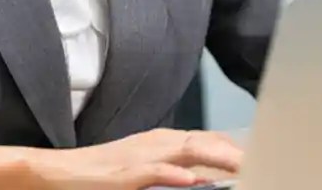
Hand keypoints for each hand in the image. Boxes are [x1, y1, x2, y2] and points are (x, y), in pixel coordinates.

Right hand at [37, 128, 241, 188]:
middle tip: (264, 164)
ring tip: (244, 168)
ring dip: (217, 158)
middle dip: (236, 153)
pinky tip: (192, 180)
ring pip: (188, 150)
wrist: (56, 174)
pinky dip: (174, 174)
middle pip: (206, 142)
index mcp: (161, 141)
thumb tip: (200, 180)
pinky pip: (154, 171)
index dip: (235, 148)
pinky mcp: (124, 174)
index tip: (261, 157)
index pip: (208, 140)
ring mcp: (140, 156)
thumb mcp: (140, 172)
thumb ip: (170, 174)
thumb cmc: (98, 176)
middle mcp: (156, 143)